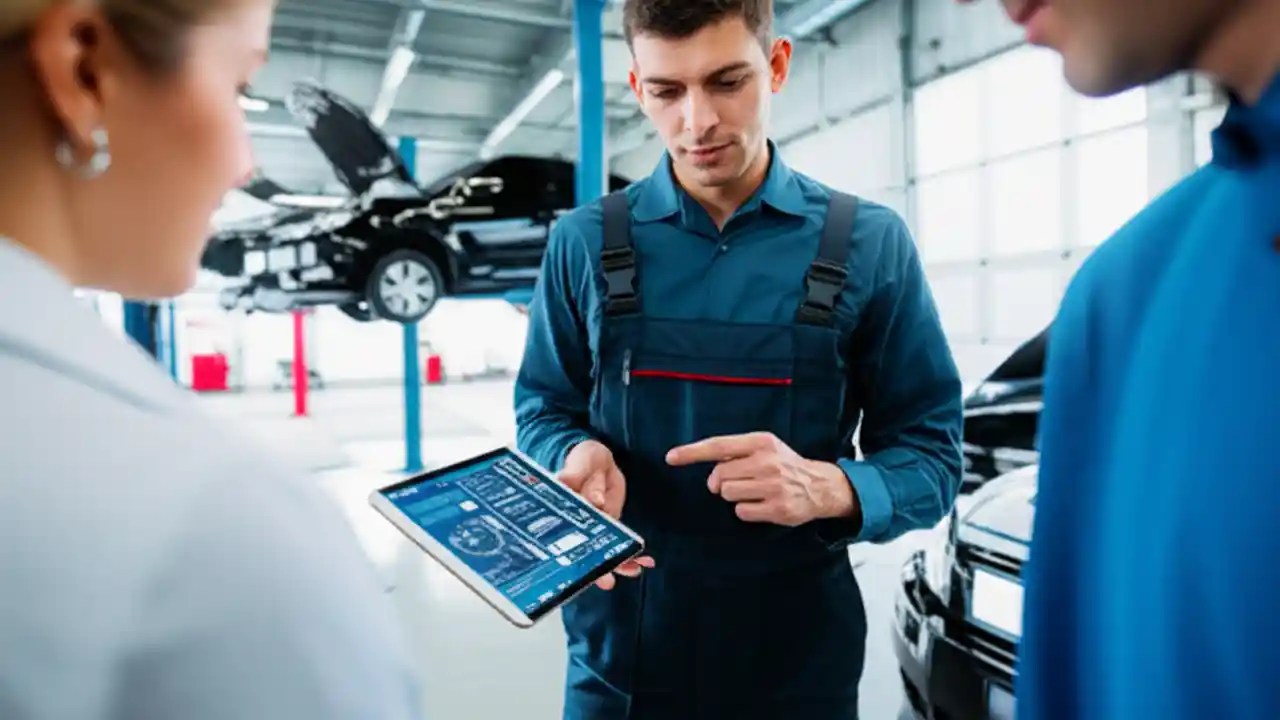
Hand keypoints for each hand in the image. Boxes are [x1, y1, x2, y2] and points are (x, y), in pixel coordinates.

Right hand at [559, 440, 654, 589]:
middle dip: (598, 568)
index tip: (581, 570)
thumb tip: (584, 494)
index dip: (572, 555)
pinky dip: (634, 553)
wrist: (598, 457)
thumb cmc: (582, 459)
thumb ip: (577, 477)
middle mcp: (578, 525)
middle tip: (607, 582)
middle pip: (586, 551)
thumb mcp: (579, 464)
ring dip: (620, 564)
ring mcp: (596, 527)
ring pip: (605, 551)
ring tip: (634, 571)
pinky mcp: (611, 524)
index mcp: (564, 512)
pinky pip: (621, 542)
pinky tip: (647, 562)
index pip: (566, 537)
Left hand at [666, 432, 859, 527]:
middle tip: (740, 481)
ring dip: (734, 496)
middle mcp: (767, 461)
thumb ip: (736, 453)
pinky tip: (761, 504)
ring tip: (754, 491)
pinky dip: (745, 510)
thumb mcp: (764, 447)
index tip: (670, 457)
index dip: (692, 452)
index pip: (718, 445)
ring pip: (727, 494)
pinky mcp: (777, 508)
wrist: (820, 486)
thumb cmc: (784, 465)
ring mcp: (773, 485)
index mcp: (761, 442)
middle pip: (719, 476)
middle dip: (721, 482)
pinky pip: (741, 512)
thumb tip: (710, 474)